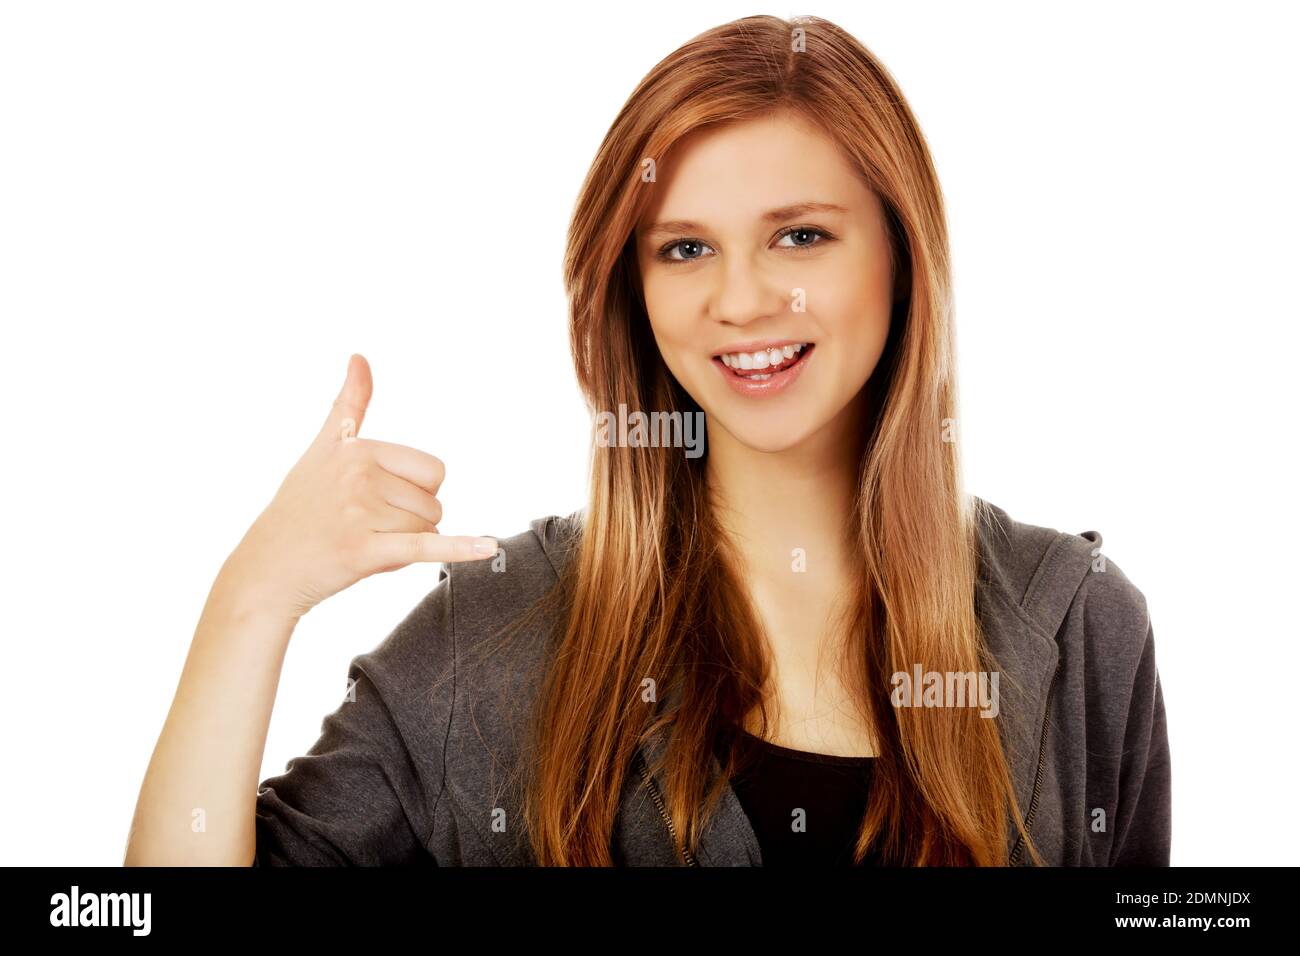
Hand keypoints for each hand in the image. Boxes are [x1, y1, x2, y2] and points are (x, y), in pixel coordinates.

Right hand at [223, 354, 497, 619]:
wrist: (267, 569)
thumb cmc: (300, 509)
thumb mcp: (322, 449)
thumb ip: (348, 404)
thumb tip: (360, 356)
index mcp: (358, 448)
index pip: (432, 471)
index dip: (412, 493)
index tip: (373, 501)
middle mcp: (359, 475)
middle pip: (434, 502)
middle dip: (411, 521)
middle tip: (367, 527)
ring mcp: (360, 513)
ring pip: (429, 529)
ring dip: (405, 544)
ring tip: (363, 543)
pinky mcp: (363, 552)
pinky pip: (425, 547)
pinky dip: (459, 549)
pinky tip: (487, 547)